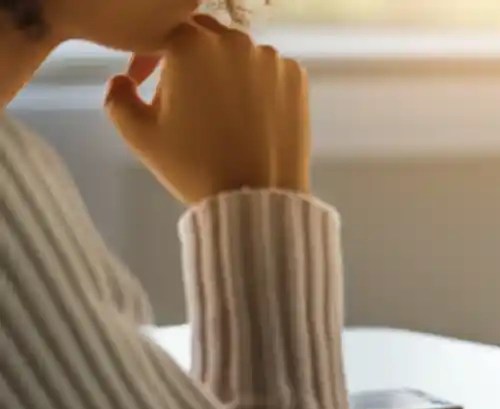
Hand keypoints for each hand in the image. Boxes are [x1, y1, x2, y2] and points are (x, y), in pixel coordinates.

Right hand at [104, 15, 310, 204]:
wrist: (256, 197)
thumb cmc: (193, 166)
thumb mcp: (139, 133)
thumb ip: (118, 96)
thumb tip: (122, 79)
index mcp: (190, 44)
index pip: (162, 35)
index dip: (150, 60)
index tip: (147, 84)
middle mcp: (234, 41)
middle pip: (203, 37)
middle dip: (188, 60)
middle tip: (185, 98)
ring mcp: (270, 58)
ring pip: (238, 53)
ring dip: (224, 71)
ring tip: (218, 110)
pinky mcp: (296, 78)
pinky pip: (268, 70)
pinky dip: (257, 84)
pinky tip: (249, 114)